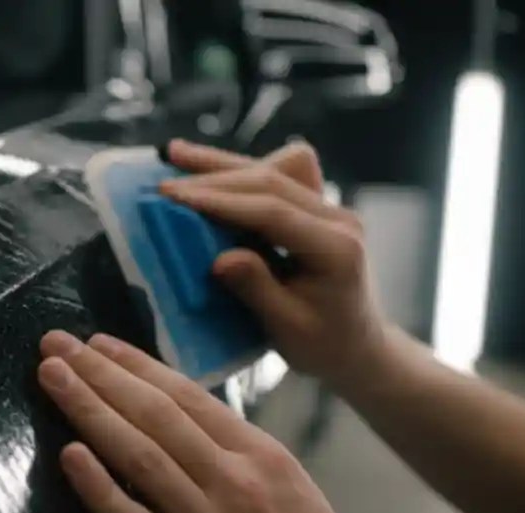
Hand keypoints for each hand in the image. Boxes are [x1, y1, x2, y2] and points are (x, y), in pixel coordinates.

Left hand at [36, 329, 403, 512]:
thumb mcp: (291, 487)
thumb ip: (239, 456)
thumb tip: (185, 426)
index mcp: (260, 454)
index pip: (186, 396)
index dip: (136, 365)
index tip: (97, 343)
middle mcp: (234, 480)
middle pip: (154, 414)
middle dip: (99, 374)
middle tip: (56, 343)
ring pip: (139, 455)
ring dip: (90, 411)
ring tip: (52, 378)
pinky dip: (100, 489)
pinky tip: (70, 456)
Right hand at [159, 139, 392, 389]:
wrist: (359, 347)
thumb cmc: (324, 346)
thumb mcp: (288, 328)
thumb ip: (257, 289)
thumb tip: (220, 259)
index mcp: (336, 248)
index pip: (273, 211)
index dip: (222, 202)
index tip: (176, 198)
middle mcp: (338, 218)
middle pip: (272, 181)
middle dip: (214, 179)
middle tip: (164, 185)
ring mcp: (330, 208)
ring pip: (274, 170)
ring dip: (223, 164)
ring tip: (174, 153)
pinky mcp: (317, 208)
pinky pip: (277, 177)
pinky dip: (238, 173)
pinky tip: (205, 168)